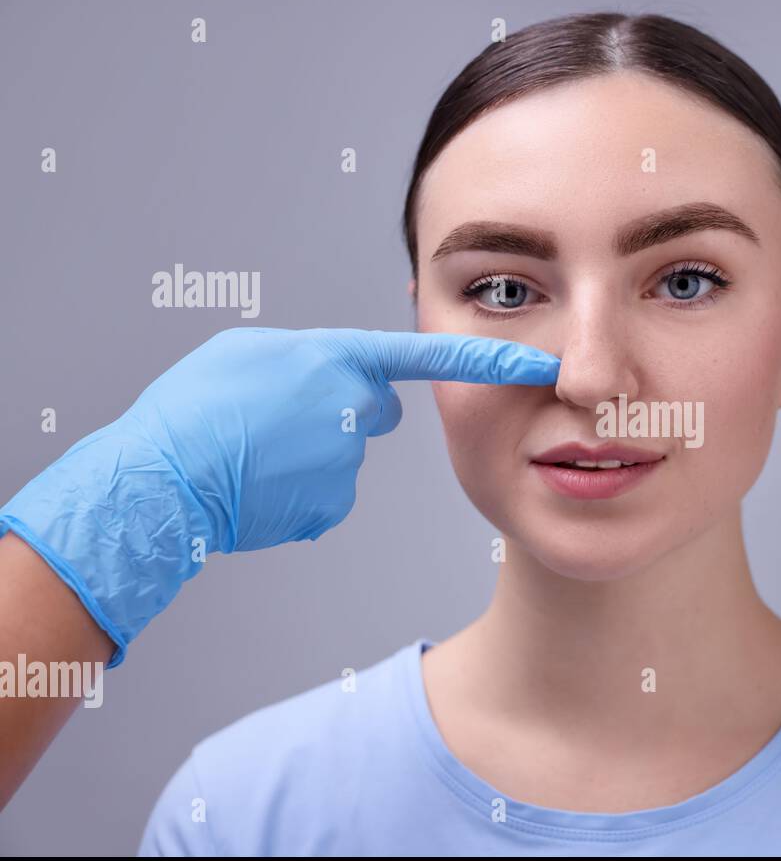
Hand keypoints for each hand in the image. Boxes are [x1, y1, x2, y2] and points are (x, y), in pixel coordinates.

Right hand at [0, 327, 559, 665]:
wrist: (158, 480)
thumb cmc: (192, 407)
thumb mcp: (247, 353)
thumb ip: (311, 359)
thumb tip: (341, 379)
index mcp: (334, 358)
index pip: (427, 358)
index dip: (489, 361)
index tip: (541, 364)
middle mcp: (352, 408)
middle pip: (371, 412)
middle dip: (342, 416)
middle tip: (281, 421)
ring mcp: (345, 462)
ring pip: (339, 457)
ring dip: (307, 457)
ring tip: (250, 455)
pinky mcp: (329, 506)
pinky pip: (322, 496)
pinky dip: (295, 494)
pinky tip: (256, 488)